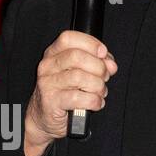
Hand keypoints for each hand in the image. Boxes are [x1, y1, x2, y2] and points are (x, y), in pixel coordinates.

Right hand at [24, 30, 117, 148]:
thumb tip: (110, 65)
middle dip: (98, 67)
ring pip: (79, 77)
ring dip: (97, 86)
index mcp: (53, 54)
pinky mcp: (51, 102)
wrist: (44, 117)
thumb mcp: (79, 72)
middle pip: (76, 56)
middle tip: (104, 77)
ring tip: (100, 92)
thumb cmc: (64, 92)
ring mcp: (47, 84)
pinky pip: (78, 98)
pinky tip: (96, 103)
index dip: (89, 43)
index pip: (68, 38)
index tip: (103, 53)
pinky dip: (93, 101)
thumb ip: (96, 63)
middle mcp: (47, 66)